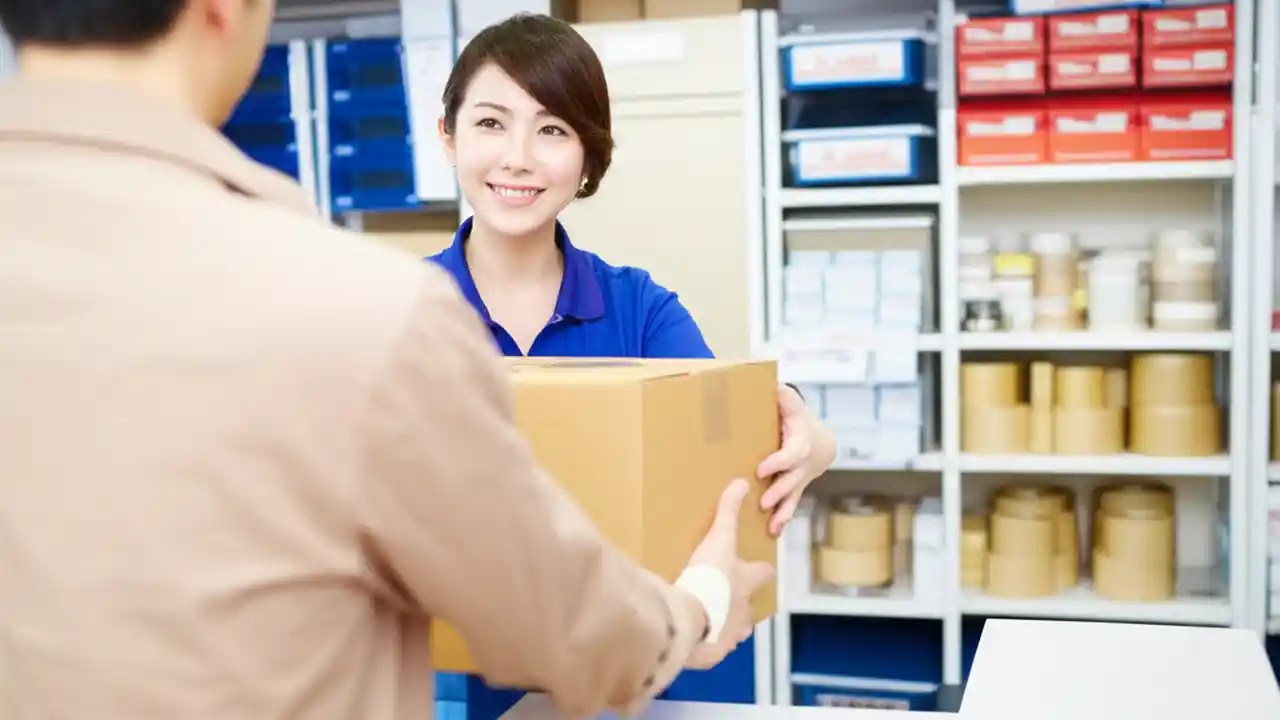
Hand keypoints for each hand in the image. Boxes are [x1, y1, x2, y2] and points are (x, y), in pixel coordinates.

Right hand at [681, 479, 774, 670]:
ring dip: (722, 625)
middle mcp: (745, 612)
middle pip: (749, 608)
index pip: (763, 573)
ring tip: (705, 619)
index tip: (759, 567)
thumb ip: (727, 512)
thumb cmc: (709, 578)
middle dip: (738, 603)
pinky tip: (692, 640)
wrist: (690, 619)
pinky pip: (711, 650)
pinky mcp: (712, 654)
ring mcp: (730, 636)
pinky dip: (704, 645)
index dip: (760, 569)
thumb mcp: (718, 539)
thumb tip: (742, 482)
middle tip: (721, 596)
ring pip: (732, 632)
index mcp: (747, 584)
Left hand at [756, 384, 836, 536]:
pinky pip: (792, 506)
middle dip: (779, 491)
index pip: (792, 454)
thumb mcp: (793, 405)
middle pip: (792, 480)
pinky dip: (784, 519)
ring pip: (793, 497)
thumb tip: (774, 386)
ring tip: (771, 524)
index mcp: (801, 442)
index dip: (778, 462)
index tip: (761, 469)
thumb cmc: (799, 420)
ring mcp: (801, 479)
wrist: (822, 441)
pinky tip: (773, 532)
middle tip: (763, 502)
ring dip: (782, 511)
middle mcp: (803, 464)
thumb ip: (785, 397)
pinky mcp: (797, 490)